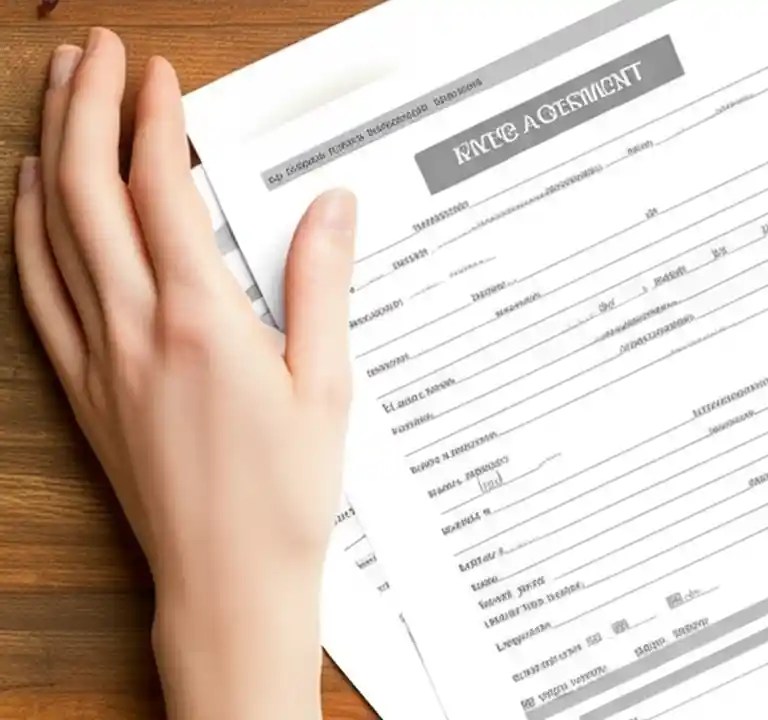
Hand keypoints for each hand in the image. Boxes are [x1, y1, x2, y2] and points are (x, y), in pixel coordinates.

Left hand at [13, 30, 355, 718]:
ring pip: (53, 232)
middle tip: (101, 54)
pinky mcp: (84, 386)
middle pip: (91, 193)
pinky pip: (36, 292)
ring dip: (51, 152)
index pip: (162, 192)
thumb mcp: (327, 384)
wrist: (227, 580)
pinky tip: (31, 197)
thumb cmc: (284, 494)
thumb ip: (321, 284)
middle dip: (89, 108)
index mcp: (204, 323)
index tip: (161, 75)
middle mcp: (137, 330)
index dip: (156, 121)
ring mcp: (100, 358)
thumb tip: (331, 206)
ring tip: (58, 95)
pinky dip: (27, 231)